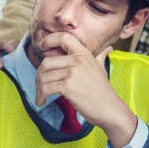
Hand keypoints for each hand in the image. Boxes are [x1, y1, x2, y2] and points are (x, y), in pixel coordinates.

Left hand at [35, 32, 136, 147]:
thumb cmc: (103, 91)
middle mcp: (78, 60)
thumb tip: (108, 48)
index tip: (42, 46)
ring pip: (43, 76)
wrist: (110, 109)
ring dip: (38, 88)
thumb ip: (99, 57)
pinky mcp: (68, 86)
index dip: (50, 40)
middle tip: (39, 85)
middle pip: (46, 62)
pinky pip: (46, 88)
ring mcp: (73, 73)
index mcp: (84, 54)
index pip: (64, 37)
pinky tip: (41, 102)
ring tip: (40, 96)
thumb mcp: (101, 69)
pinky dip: (40, 96)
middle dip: (39, 75)